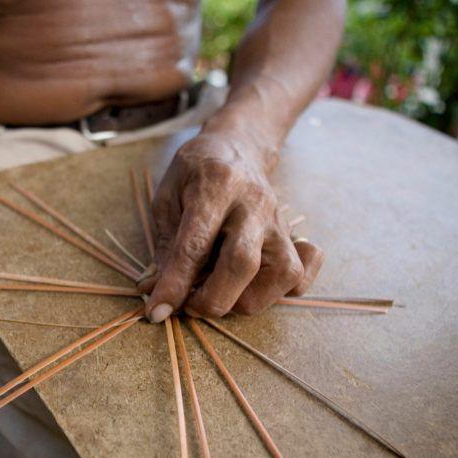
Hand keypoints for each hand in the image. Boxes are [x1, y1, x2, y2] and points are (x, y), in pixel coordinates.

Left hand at [139, 130, 323, 320]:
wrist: (237, 147)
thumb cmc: (195, 174)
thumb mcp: (167, 199)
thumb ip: (163, 247)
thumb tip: (155, 293)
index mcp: (216, 186)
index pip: (195, 246)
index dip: (175, 284)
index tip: (156, 311)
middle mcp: (254, 204)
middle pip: (242, 264)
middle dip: (211, 300)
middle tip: (187, 305)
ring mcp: (279, 222)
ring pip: (279, 277)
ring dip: (244, 301)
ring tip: (216, 293)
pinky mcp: (292, 238)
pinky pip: (301, 276)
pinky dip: (281, 292)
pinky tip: (254, 286)